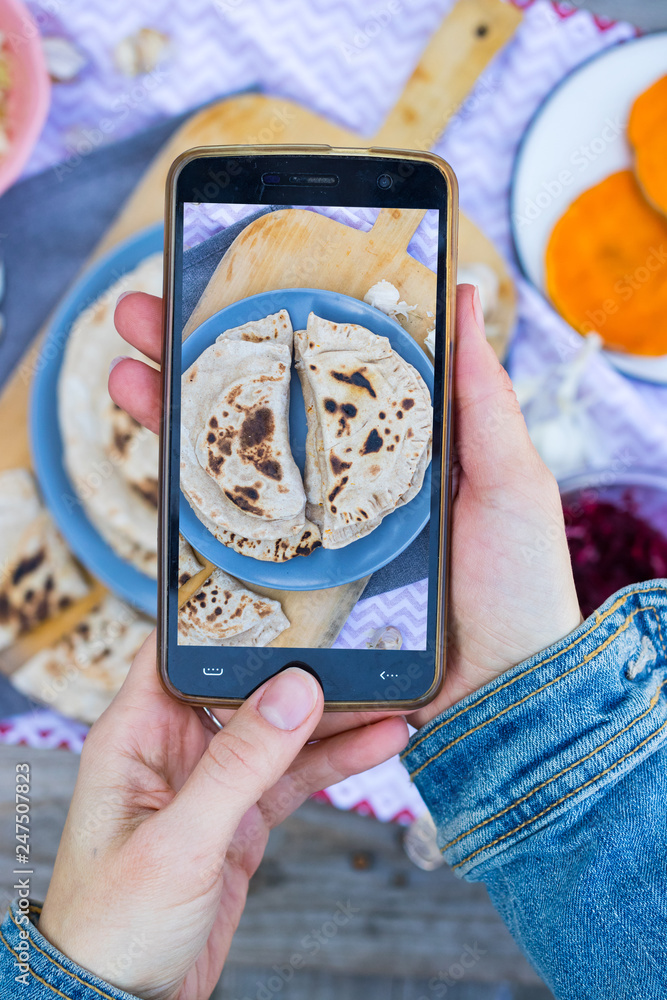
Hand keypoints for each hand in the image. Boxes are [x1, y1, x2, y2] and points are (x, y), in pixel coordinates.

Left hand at [38, 636, 406, 999]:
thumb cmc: (115, 925)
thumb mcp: (180, 841)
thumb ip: (238, 765)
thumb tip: (293, 691)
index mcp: (137, 733)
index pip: (180, 651)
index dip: (227, 621)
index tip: (285, 602)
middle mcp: (175, 747)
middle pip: (247, 688)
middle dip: (303, 671)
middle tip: (362, 654)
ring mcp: (212, 782)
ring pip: (281, 732)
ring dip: (334, 719)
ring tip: (391, 699)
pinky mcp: (241, 817)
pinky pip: (295, 776)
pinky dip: (336, 761)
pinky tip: (377, 743)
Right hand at [109, 287, 580, 733]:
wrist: (500, 696)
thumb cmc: (519, 586)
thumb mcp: (511, 479)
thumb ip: (482, 397)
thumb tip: (461, 295)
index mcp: (392, 448)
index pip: (316, 373)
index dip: (267, 330)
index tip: (217, 288)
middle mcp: (344, 484)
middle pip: (256, 410)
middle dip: (192, 360)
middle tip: (138, 317)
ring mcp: (314, 536)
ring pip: (229, 466)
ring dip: (170, 417)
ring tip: (126, 375)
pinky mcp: (292, 590)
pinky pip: (230, 541)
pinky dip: (186, 502)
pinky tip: (154, 460)